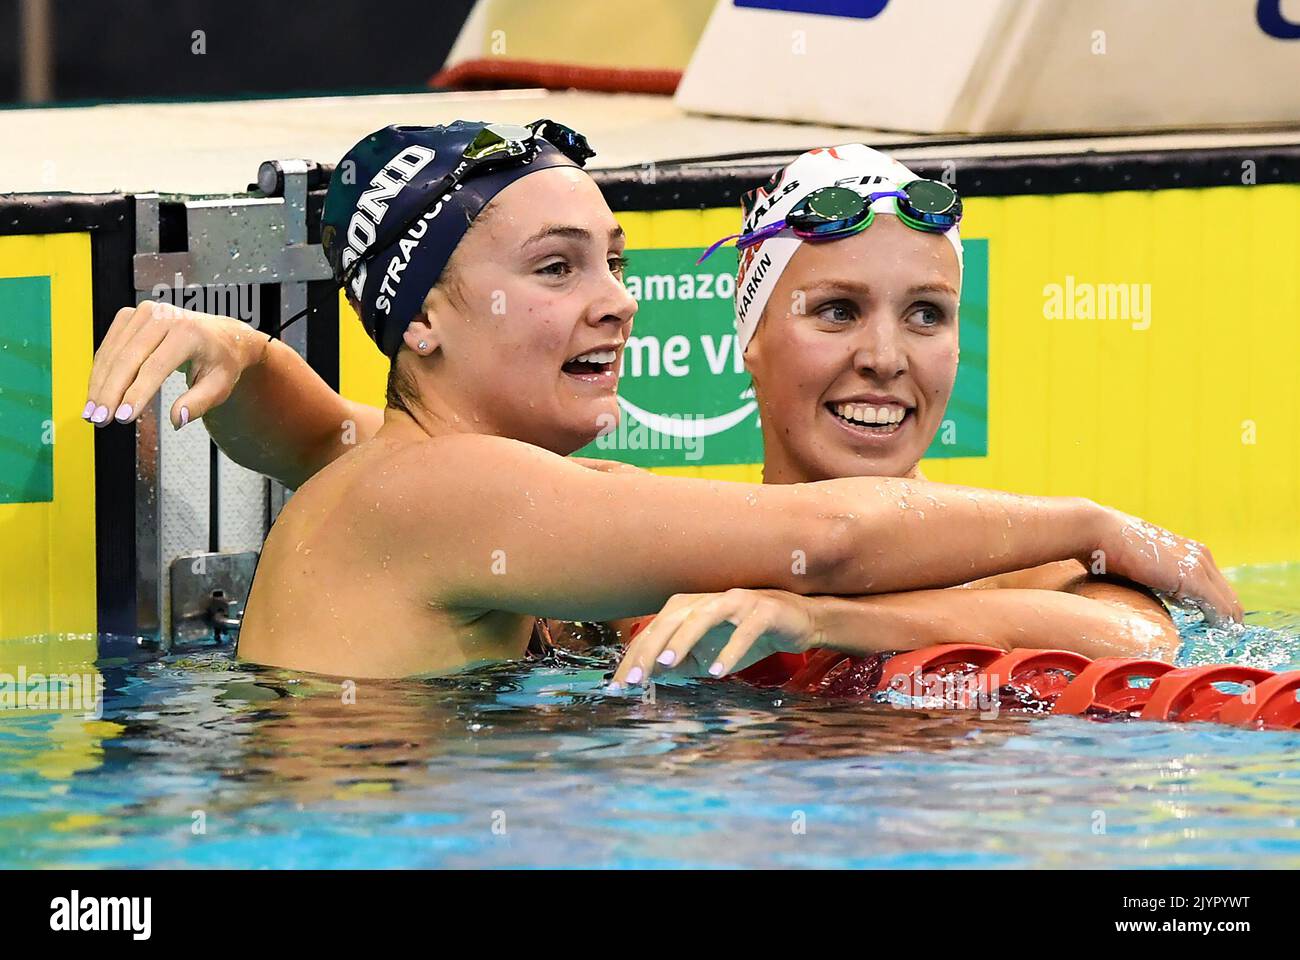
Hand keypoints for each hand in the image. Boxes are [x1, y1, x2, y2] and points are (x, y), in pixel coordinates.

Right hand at [83, 300, 269, 429]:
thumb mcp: (220, 386)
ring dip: (99, 384)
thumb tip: (177, 420)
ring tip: (92, 413)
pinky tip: (96, 393)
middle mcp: (164, 317)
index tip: (123, 418)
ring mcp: (144, 313)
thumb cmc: (221, 362)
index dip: (136, 393)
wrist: (222, 336)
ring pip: (113, 353)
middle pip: (128, 359)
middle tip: (100, 420)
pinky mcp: (130, 315)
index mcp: (189, 332)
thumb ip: (199, 404)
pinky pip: (109, 346)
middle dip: (111, 392)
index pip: (155, 366)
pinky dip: (100, 371)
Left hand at [611, 589, 819, 686]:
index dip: (636, 655)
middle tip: (634, 678)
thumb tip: (654, 675)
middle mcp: (709, 600)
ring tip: (667, 663)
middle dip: (650, 648)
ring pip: (703, 616)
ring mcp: (737, 602)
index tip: (620, 684)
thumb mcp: (710, 654)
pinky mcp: (764, 610)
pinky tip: (719, 672)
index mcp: (692, 608)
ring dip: (683, 639)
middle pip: (672, 620)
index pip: (656, 630)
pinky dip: (730, 650)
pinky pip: (744, 630)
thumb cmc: (749, 636)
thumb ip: (683, 662)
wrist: (800, 622)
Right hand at [1089, 505, 1242, 627]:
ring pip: (1230, 605)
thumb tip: (1157, 599)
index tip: (1209, 629)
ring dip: (1225, 625)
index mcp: (1188, 551)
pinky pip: (1220, 608)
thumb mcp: (1139, 567)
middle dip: (1225, 620)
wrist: (1098, 531)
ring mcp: (1198, 565)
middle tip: (1219, 642)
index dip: (1215, 609)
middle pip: (1228, 597)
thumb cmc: (1108, 550)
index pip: (1216, 586)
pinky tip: (1214, 637)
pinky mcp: (1192, 578)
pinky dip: (1221, 625)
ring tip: (1218, 643)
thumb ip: (1155, 580)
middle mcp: (1200, 556)